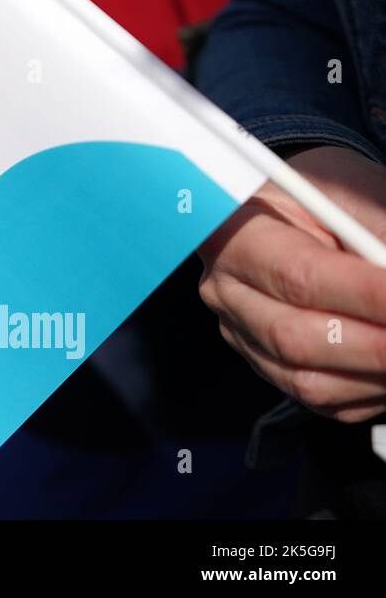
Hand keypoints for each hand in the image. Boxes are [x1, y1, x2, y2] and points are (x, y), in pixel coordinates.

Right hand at [198, 145, 385, 421]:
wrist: (296, 215)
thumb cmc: (323, 198)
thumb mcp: (352, 197)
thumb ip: (380, 235)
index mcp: (235, 235)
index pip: (298, 274)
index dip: (364, 294)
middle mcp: (227, 291)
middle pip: (295, 337)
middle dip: (377, 346)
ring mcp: (244, 335)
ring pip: (309, 380)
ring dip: (378, 372)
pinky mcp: (269, 366)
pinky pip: (325, 400)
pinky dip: (373, 390)